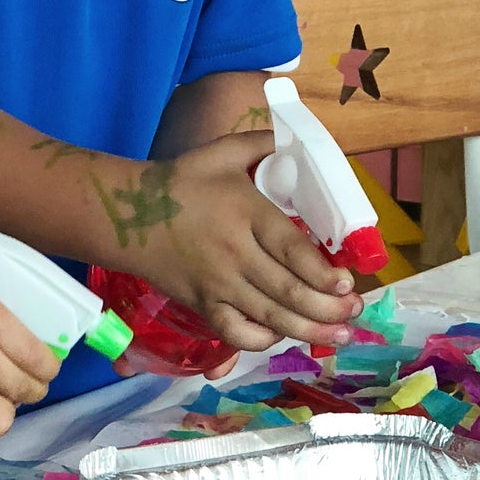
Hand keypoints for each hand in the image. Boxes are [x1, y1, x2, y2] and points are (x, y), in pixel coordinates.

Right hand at [138, 130, 362, 350]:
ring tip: (338, 336)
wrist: (125, 215)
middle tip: (353, 312)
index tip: (346, 283)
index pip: (291, 250)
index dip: (322, 272)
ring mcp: (217, 284)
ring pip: (270, 316)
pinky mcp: (201, 304)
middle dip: (328, 308)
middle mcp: (234, 253)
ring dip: (309, 330)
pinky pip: (235, 333)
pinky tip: (281, 336)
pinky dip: (261, 340)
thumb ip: (260, 144)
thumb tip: (295, 138)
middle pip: (288, 290)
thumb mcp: (220, 153)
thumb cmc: (179, 183)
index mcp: (244, 212)